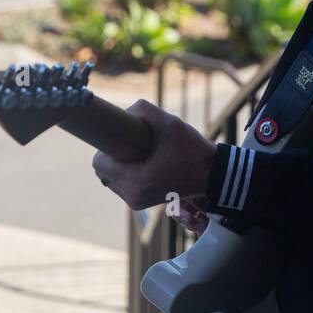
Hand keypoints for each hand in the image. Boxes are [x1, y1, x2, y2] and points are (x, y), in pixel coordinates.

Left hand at [93, 99, 215, 215]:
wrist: (212, 174)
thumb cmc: (192, 149)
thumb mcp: (170, 123)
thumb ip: (142, 110)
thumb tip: (124, 113)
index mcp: (137, 182)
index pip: (99, 163)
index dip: (107, 146)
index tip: (122, 138)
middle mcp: (133, 197)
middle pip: (103, 171)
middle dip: (114, 155)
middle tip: (134, 144)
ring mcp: (137, 202)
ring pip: (111, 178)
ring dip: (120, 164)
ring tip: (142, 153)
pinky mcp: (141, 202)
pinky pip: (121, 184)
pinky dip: (127, 172)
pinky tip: (144, 162)